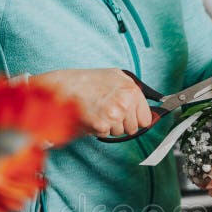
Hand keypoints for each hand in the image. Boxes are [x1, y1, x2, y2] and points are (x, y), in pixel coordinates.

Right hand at [33, 69, 151, 136]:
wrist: (64, 86)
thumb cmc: (88, 81)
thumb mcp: (116, 76)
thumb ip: (133, 92)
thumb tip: (147, 109)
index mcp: (132, 90)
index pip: (145, 119)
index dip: (134, 119)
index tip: (126, 115)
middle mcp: (125, 102)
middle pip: (132, 129)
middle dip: (121, 123)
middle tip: (106, 111)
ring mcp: (114, 114)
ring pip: (119, 133)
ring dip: (109, 126)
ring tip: (98, 111)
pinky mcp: (102, 125)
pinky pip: (106, 134)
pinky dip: (98, 129)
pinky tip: (92, 116)